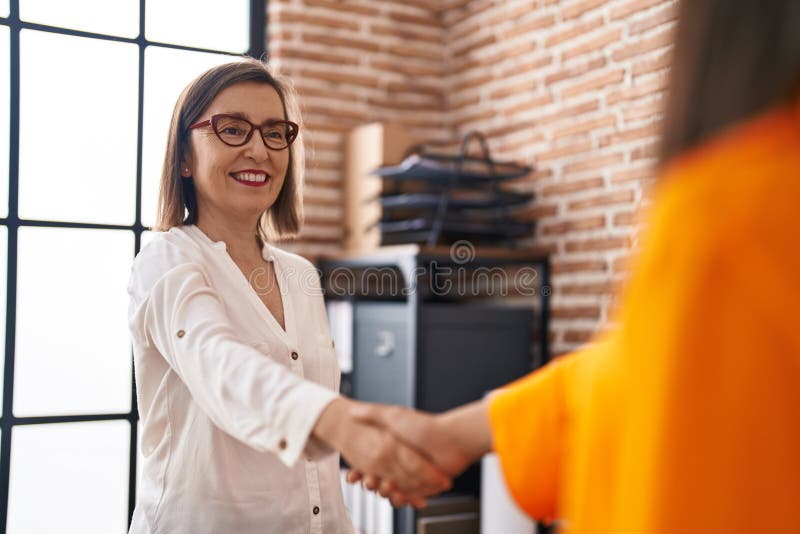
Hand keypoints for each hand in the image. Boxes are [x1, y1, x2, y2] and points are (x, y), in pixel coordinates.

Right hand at [346, 401, 491, 501]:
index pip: (371, 461)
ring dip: (386, 492)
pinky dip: (402, 498)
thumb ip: (372, 414)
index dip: (360, 469)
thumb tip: (352, 411)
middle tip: (368, 482)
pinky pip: (410, 497)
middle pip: (381, 478)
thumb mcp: (393, 416)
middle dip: (372, 482)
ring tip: (384, 487)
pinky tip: (396, 496)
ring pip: (394, 489)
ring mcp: (414, 474)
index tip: (352, 474)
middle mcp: (403, 460)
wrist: (453, 440)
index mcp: (394, 446)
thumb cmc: (424, 427)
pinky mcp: (425, 486)